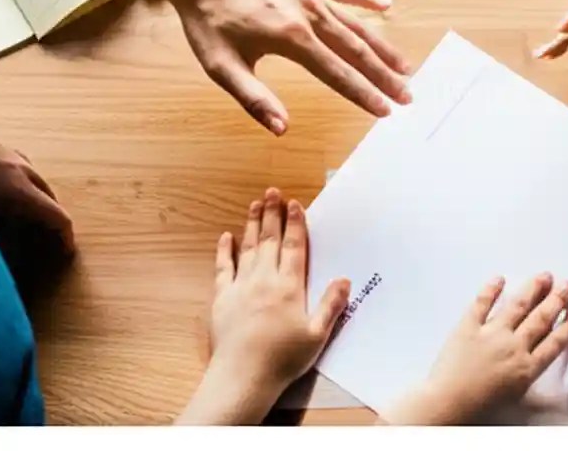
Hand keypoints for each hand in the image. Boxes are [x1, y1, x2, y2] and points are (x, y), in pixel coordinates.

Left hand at [171, 0, 412, 134]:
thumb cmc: (207, 20)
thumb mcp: (221, 66)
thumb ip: (253, 97)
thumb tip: (282, 128)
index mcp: (291, 39)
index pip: (337, 74)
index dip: (364, 95)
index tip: (386, 111)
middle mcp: (309, 15)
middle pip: (356, 51)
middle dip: (384, 76)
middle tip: (408, 95)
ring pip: (357, 24)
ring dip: (383, 47)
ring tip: (405, 66)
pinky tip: (387, 6)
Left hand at [179, 189, 350, 424]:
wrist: (243, 375)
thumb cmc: (283, 358)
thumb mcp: (316, 335)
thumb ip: (331, 305)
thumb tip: (344, 280)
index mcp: (289, 287)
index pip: (294, 247)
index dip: (295, 224)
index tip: (295, 204)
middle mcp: (264, 280)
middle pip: (270, 240)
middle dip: (272, 214)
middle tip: (272, 192)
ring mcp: (241, 287)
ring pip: (248, 248)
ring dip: (253, 224)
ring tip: (255, 204)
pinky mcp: (222, 298)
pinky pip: (223, 268)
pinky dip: (225, 250)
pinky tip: (226, 236)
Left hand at [385, 273, 567, 424]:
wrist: (447, 403)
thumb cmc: (479, 408)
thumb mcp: (516, 401)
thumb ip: (536, 388)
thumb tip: (554, 387)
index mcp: (526, 367)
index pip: (553, 343)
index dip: (566, 328)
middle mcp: (513, 347)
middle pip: (540, 319)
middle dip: (556, 301)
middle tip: (566, 286)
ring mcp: (491, 334)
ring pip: (517, 306)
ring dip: (532, 289)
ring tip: (544, 276)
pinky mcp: (468, 327)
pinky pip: (481, 303)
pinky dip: (491, 289)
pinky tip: (499, 278)